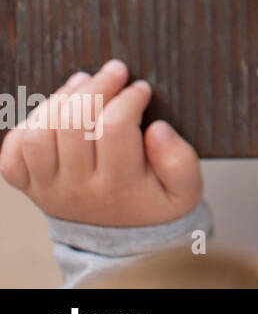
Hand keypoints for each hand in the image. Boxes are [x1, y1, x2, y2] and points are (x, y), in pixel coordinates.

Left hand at [0, 60, 201, 226]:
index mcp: (119, 188)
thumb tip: (157, 129)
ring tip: (84, 82)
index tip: (141, 88)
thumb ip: (180, 160)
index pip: (115, 128)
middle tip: (116, 71)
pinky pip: (13, 154)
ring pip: (39, 135)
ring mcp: (48, 189)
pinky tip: (55, 112)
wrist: (124, 242)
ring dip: (60, 100)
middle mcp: (77, 190)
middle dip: (97, 87)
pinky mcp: (31, 187)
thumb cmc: (156, 204)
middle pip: (74, 125)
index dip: (129, 98)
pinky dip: (26, 127)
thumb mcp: (185, 191)